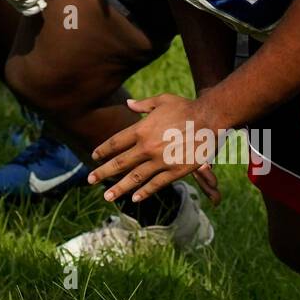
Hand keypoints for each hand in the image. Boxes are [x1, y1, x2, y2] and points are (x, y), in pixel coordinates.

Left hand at [88, 94, 225, 203]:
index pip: (116, 142)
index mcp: (141, 129)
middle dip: (103, 172)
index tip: (93, 156)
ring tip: (107, 196)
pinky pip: (156, 184)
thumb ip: (143, 105)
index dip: (103, 150)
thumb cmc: (186, 107)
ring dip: (119, 188)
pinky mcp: (175, 171)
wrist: (210, 119)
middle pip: (120, 162)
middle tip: (89, 179)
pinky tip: (135, 198)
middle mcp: (147, 147)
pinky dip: (145, 192)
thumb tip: (128, 103)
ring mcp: (160, 161)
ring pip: (135, 178)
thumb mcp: (162, 100)